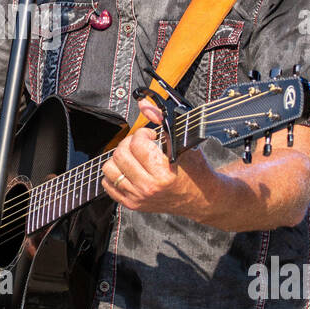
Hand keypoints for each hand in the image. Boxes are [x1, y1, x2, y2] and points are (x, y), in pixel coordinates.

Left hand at [102, 97, 214, 216]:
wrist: (201, 197)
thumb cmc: (195, 171)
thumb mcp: (183, 143)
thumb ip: (162, 121)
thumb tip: (145, 105)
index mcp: (163, 172)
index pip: (137, 144)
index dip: (143, 133)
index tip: (150, 136)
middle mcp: (149, 187)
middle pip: (120, 155)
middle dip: (129, 143)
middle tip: (141, 145)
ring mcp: (139, 197)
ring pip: (110, 169)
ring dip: (119, 159)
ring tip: (133, 157)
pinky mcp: (132, 204)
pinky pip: (108, 185)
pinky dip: (115, 174)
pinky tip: (129, 170)